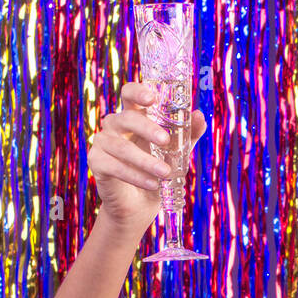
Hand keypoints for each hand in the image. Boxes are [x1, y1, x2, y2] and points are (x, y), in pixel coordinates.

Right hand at [88, 81, 205, 229]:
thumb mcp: (176, 152)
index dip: (138, 92)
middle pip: (127, 118)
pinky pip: (114, 166)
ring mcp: (103, 142)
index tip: (152, 99)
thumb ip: (187, 134)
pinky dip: (135, 176)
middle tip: (165, 141)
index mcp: (133, 116)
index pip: (129, 94)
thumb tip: (200, 116)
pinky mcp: (97, 162)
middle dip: (147, 128)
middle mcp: (115, 125)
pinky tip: (151, 184)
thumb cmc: (155, 172)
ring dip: (146, 161)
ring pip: (122, 147)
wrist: (139, 206)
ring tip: (165, 173)